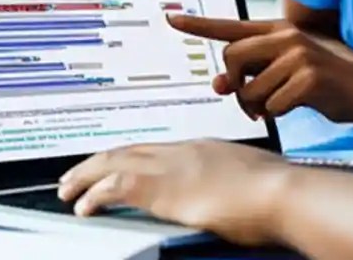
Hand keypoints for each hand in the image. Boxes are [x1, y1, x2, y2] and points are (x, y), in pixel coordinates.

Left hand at [58, 141, 293, 245]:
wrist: (284, 191)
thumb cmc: (280, 191)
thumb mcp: (252, 181)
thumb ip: (232, 184)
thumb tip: (232, 196)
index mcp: (203, 147)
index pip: (153, 149)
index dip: (127, 156)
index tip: (111, 164)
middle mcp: (183, 151)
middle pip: (128, 150)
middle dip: (98, 162)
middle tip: (75, 175)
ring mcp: (172, 168)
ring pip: (113, 164)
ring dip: (86, 176)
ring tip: (68, 190)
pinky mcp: (165, 190)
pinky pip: (116, 188)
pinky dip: (95, 195)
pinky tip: (84, 206)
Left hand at [168, 15, 352, 122]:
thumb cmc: (320, 82)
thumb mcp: (282, 74)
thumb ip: (250, 74)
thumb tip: (219, 84)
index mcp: (277, 31)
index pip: (230, 26)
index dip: (198, 24)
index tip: (171, 18)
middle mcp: (286, 36)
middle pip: (232, 58)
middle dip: (237, 85)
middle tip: (251, 100)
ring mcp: (298, 55)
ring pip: (250, 88)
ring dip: (257, 106)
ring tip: (274, 106)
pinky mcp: (308, 78)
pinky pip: (272, 105)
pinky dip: (277, 113)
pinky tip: (294, 107)